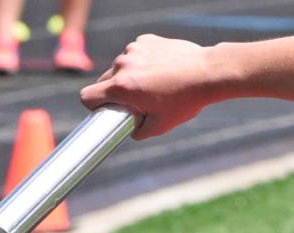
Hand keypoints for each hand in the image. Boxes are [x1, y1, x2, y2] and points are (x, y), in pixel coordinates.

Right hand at [79, 34, 217, 138]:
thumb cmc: (184, 101)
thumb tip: (130, 132)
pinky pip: (135, 53)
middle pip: (104, 81)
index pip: (88, 96)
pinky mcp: (144, 40)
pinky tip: (162, 70)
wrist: (205, 73)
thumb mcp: (161, 125)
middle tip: (137, 102)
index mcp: (122, 87)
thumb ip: (140, 131)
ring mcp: (132, 49)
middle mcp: (122, 65)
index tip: (105, 110)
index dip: (93, 106)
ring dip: (131, 76)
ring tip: (156, 85)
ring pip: (121, 67)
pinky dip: (143, 62)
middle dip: (115, 92)